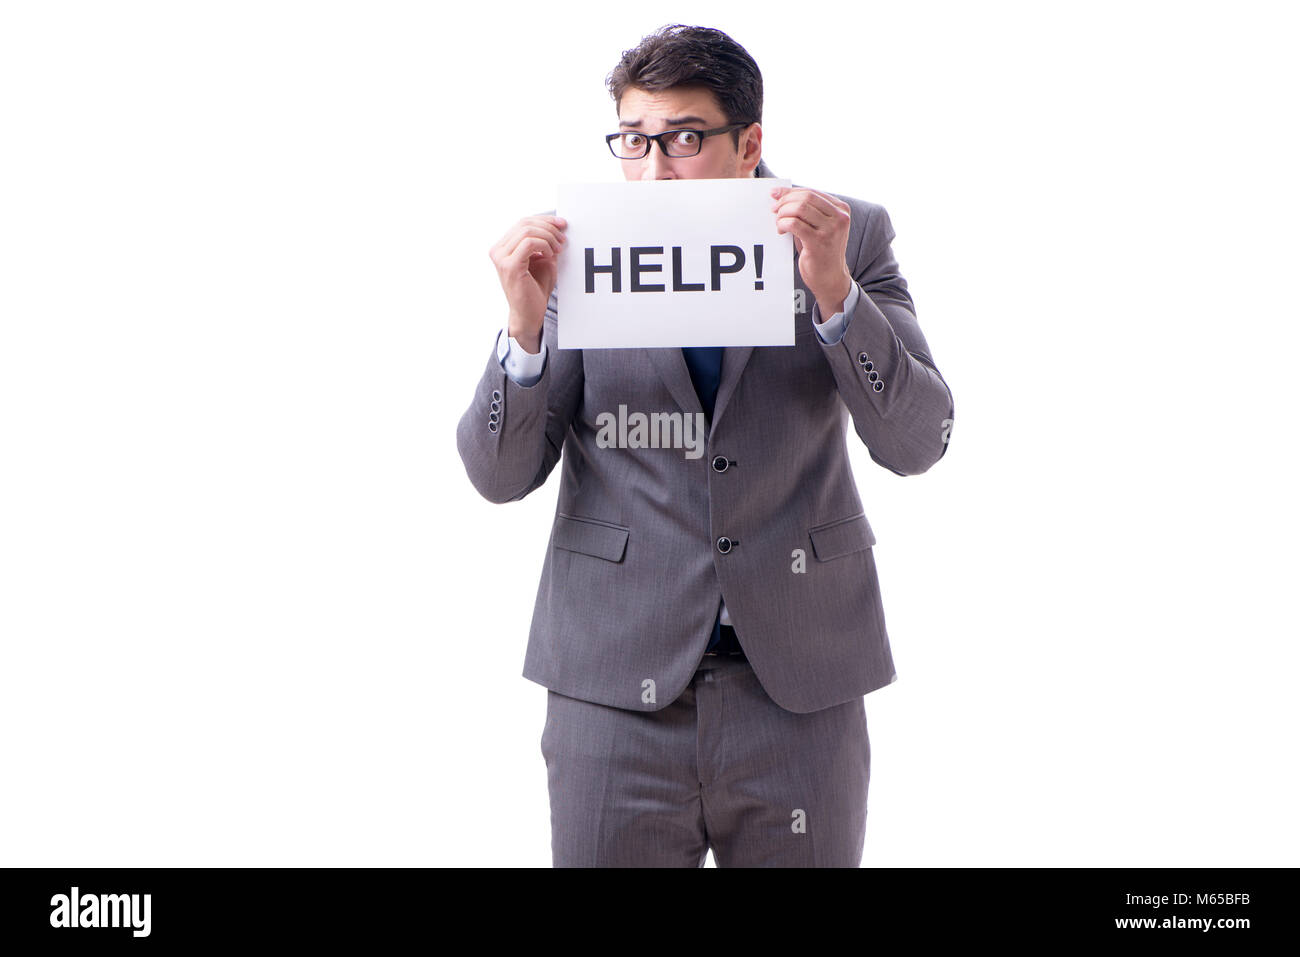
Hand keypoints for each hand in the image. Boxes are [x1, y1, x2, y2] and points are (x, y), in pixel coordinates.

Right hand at [488, 214, 566, 352]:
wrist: (529, 314)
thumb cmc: (535, 289)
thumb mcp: (542, 260)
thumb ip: (545, 243)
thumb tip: (557, 226)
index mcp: (503, 247)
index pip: (523, 222)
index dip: (544, 220)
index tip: (562, 224)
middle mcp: (498, 250)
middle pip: (525, 223)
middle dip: (548, 227)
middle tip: (563, 239)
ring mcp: (501, 258)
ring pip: (527, 231)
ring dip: (548, 237)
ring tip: (558, 248)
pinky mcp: (509, 266)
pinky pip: (529, 244)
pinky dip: (544, 245)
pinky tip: (550, 255)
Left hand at [771, 187, 852, 315]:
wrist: (830, 277)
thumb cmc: (821, 250)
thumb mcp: (819, 226)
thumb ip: (806, 210)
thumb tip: (780, 194)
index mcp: (841, 209)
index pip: (811, 192)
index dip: (790, 192)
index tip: (775, 194)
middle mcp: (840, 217)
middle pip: (805, 198)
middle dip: (785, 202)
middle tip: (774, 210)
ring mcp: (831, 229)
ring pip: (799, 208)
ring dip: (783, 214)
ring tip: (778, 223)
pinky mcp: (819, 242)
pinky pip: (794, 224)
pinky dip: (783, 224)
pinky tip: (781, 231)